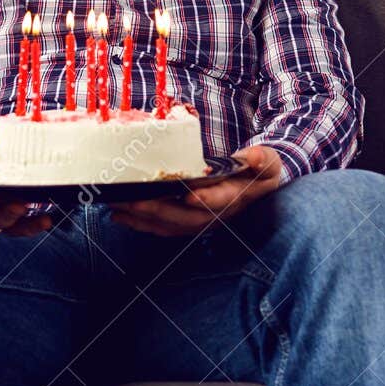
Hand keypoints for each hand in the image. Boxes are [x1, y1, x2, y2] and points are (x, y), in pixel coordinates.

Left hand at [109, 144, 286, 237]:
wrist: (257, 186)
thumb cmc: (259, 170)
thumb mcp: (266, 161)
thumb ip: (262, 159)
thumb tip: (255, 157)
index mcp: (236, 198)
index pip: (222, 201)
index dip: (206, 200)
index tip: (189, 196)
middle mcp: (216, 215)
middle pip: (186, 218)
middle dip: (157, 210)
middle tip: (133, 201)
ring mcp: (201, 222)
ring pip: (169, 225)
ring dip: (143, 218)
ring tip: (118, 206)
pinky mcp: (187, 222)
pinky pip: (162, 227)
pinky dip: (140, 223)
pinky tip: (119, 215)